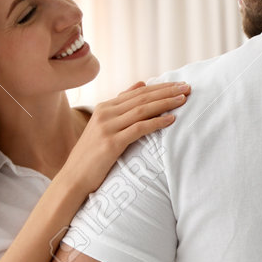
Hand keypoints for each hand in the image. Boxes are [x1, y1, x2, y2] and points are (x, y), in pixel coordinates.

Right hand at [59, 80, 189, 191]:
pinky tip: (171, 120)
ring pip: (142, 110)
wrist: (73, 177)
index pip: (138, 92)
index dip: (161, 87)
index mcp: (104, 107)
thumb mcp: (104, 126)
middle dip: (167, 92)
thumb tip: (141, 84)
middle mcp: (105, 113)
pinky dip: (156, 122)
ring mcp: (107, 127)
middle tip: (187, 87)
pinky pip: (138, 129)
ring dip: (165, 103)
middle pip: (142, 98)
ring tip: (183, 100)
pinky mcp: (111, 143)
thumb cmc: (93, 154)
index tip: (179, 84)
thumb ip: (122, 105)